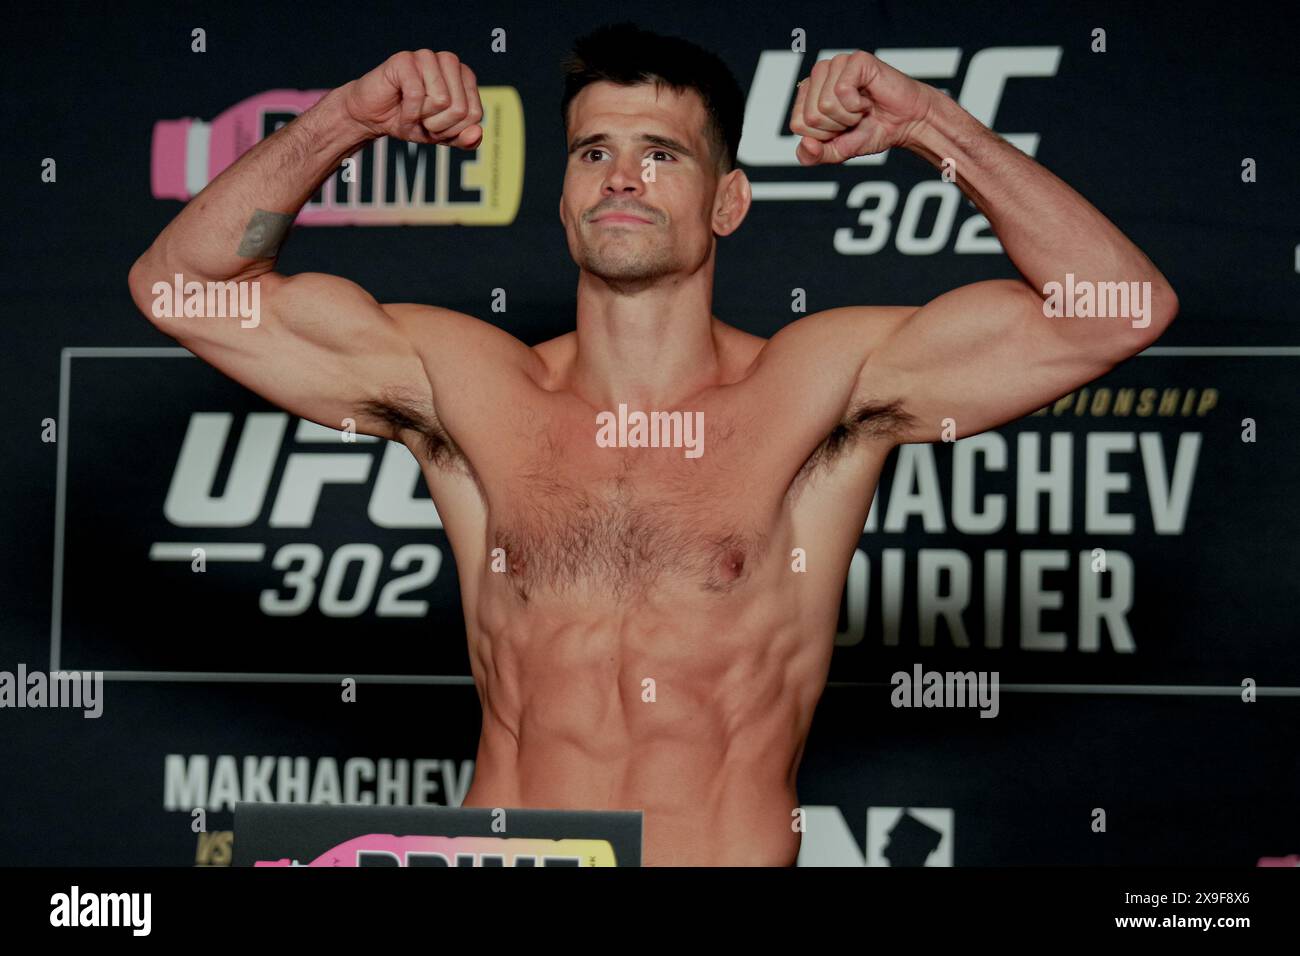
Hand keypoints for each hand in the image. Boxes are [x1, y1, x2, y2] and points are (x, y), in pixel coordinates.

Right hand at [343, 50, 482, 147]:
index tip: (438, 125)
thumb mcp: (442, 136)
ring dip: (424, 118)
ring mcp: (427, 57)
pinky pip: (417, 96)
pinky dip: (408, 113)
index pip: (474, 114)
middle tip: (422, 120)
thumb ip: (464, 139)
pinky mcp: (405, 59)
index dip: (454, 130)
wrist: (374, 117)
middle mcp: (449, 61)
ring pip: (442, 100)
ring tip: (413, 112)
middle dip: (439, 125)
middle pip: (460, 108)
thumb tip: (477, 133)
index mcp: (464, 76)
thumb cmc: (411, 121)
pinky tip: (402, 110)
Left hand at [789, 51, 932, 164]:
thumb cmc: (871, 131)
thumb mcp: (836, 151)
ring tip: (861, 108)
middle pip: (810, 115)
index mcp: (808, 94)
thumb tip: (806, 144)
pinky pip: (842, 91)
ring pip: (825, 104)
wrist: (905, 124)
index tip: (840, 128)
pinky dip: (858, 104)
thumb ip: (813, 156)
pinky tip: (868, 99)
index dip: (822, 136)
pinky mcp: (856, 59)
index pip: (797, 124)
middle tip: (854, 118)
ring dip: (848, 116)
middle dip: (836, 126)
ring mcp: (837, 64)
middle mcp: (819, 75)